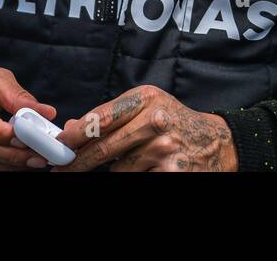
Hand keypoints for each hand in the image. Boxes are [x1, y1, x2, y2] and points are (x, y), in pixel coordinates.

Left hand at [54, 85, 237, 171]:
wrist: (217, 143)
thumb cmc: (175, 122)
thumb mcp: (147, 107)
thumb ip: (112, 116)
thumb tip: (74, 126)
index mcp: (145, 98)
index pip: (100, 118)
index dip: (75, 135)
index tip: (59, 145)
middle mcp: (154, 120)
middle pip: (102, 148)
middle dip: (78, 162)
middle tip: (63, 169)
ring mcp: (163, 149)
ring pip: (117, 170)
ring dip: (114, 171)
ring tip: (129, 163)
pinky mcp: (170, 172)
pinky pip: (137, 179)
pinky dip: (135, 176)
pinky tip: (145, 169)